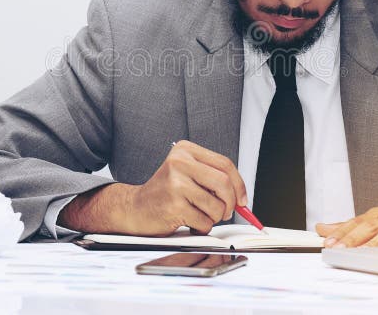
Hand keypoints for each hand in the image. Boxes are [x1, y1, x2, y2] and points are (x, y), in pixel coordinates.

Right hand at [59, 140, 246, 235]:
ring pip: (216, 205)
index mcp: (185, 150)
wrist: (135, 208)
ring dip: (213, 218)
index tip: (242, 200)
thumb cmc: (165, 193)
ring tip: (199, 215)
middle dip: (230, 203)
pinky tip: (188, 221)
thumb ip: (213, 179)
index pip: (225, 164)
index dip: (239, 184)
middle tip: (225, 212)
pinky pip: (204, 221)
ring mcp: (175, 182)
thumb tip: (241, 196)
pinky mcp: (173, 204)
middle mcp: (179, 162)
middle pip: (224, 183)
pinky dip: (202, 227)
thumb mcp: (187, 175)